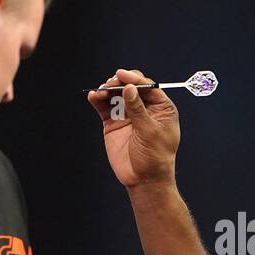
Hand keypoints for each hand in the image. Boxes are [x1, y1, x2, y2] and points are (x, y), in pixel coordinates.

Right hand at [86, 68, 180, 188]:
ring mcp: (128, 115)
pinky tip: (94, 96)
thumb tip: (129, 88)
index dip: (135, 79)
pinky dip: (99, 100)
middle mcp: (144, 108)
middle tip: (111, 84)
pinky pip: (105, 108)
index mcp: (161, 108)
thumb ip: (138, 109)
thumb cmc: (155, 157)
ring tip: (101, 91)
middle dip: (120, 83)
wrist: (143, 179)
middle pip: (131, 87)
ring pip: (116, 95)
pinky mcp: (114, 123)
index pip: (148, 87)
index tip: (122, 75)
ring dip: (108, 90)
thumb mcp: (150, 131)